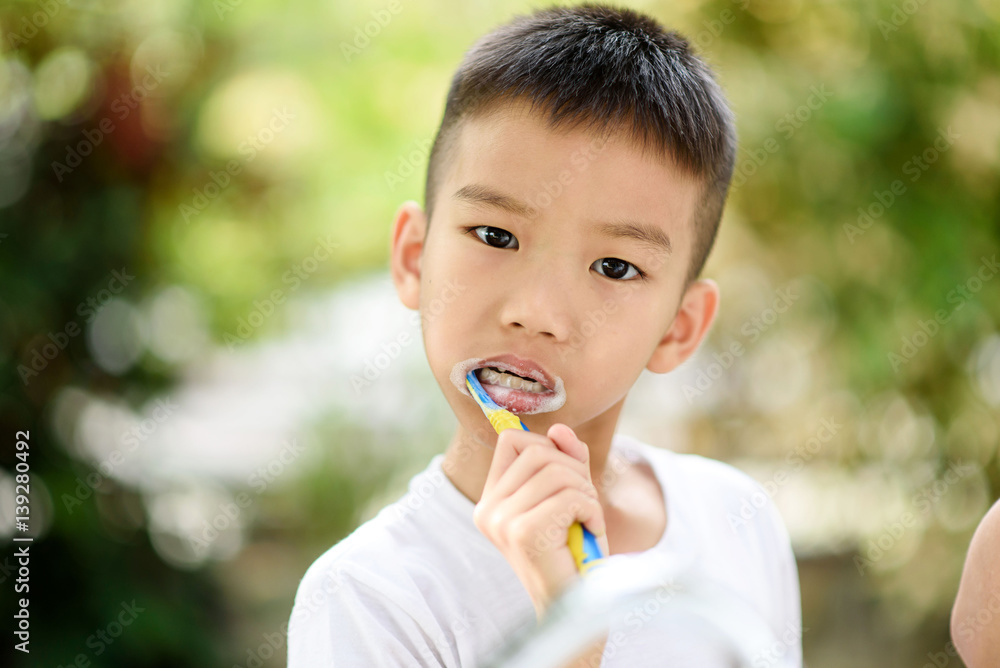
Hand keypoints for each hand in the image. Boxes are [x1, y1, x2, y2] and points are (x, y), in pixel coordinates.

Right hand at [472, 423, 609, 619]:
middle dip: (574, 470)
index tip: (565, 471)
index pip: (511, 440)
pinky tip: (589, 530)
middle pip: (538, 451)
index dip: (545, 445)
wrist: (573, 605)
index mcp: (492, 499)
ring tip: (588, 519)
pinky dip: (592, 510)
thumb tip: (561, 429)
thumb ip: (567, 461)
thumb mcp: (570, 496)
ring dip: (586, 493)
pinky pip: (570, 497)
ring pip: (557, 472)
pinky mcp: (524, 533)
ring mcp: (502, 522)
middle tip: (584, 502)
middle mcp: (489, 509)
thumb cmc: (572, 552)